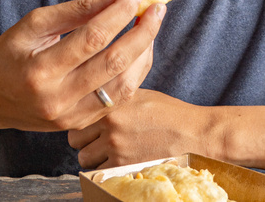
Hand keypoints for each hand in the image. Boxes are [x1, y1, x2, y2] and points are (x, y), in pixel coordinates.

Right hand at [0, 0, 163, 133]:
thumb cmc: (7, 55)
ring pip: (123, 85)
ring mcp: (71, 117)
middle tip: (157, 7)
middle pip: (114, 63)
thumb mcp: (33, 25)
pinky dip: (134, 73)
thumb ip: (76, 9)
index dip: (119, 12)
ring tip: (151, 26)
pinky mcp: (79, 124)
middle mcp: (58, 98)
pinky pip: (118, 99)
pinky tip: (139, 50)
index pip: (93, 37)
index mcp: (41, 70)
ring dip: (144, 53)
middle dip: (142, 32)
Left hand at [68, 89, 211, 168]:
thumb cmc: (167, 111)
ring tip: (106, 152)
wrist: (190, 132)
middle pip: (75, 139)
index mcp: (110, 103)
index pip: (76, 114)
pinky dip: (105, 169)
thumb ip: (113, 95)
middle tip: (95, 139)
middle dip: (83, 140)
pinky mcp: (124, 165)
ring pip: (84, 159)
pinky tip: (118, 161)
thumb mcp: (138, 93)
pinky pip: (100, 172)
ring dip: (92, 157)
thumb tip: (94, 93)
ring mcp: (115, 147)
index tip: (86, 124)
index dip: (79, 120)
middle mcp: (109, 125)